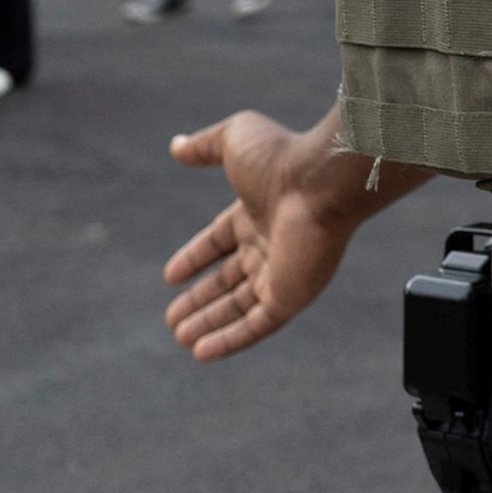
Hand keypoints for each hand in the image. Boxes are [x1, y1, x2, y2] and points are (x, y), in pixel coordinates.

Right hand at [162, 111, 357, 359]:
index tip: (170, 277)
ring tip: (181, 337)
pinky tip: (202, 352)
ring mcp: (282, 273)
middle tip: (173, 320)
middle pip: (230, 280)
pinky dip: (230, 340)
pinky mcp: (291, 296)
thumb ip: (204, 146)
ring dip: (210, 324)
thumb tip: (176, 146)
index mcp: (257, 212)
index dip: (195, 258)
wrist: (321, 182)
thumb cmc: (281, 158)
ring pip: (241, 308)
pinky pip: (257, 326)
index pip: (221, 241)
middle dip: (202, 300)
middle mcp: (271, 245)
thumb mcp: (232, 140)